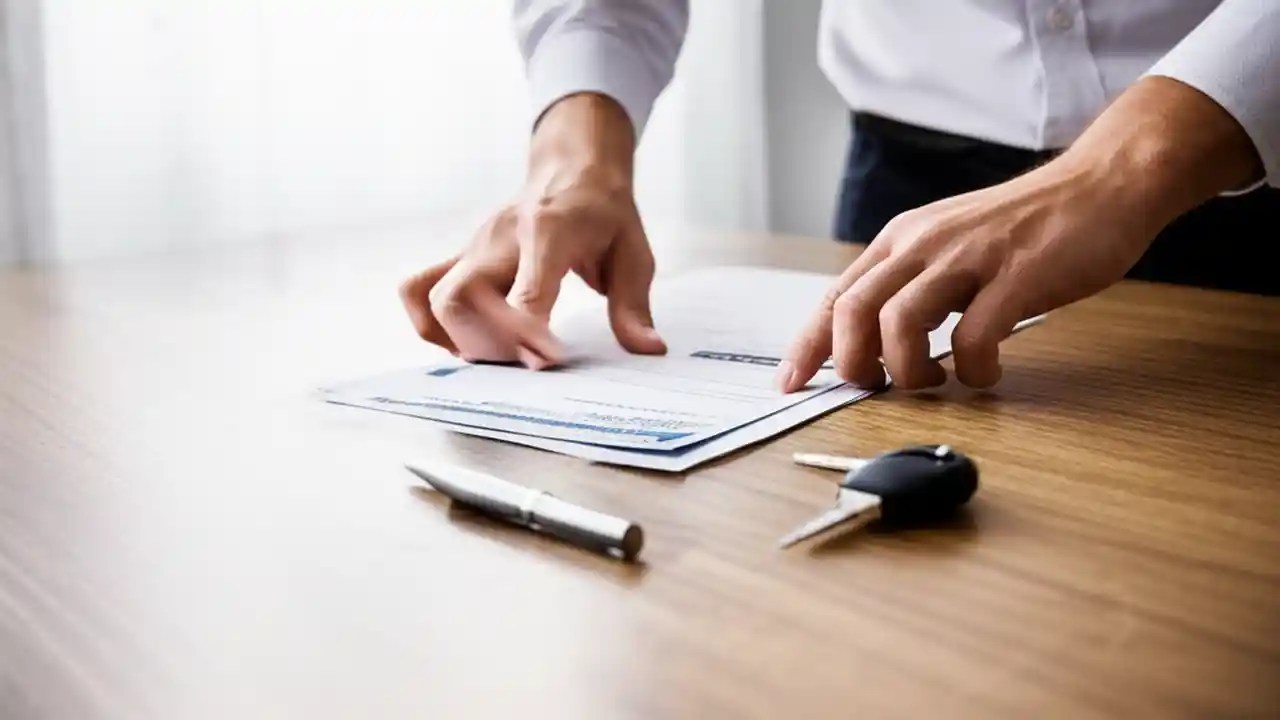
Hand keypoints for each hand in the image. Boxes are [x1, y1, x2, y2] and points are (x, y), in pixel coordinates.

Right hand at [398, 93, 665, 368]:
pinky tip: (469, 341)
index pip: (525, 293)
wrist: (572, 167)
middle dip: (488, 345)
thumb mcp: (634, 253)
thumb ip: (634, 305)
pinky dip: (432, 326)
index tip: (549, 361)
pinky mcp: (459, 257)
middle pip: (461, 298)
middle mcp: (499, 237)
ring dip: (461, 340)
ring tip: (503, 354)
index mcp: (549, 230)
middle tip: (526, 361)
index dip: (529, 336)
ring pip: (434, 299)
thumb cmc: (604, 213)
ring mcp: (472, 247)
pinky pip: (419, 290)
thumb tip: (648, 350)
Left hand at [779, 77, 1263, 392]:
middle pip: (853, 311)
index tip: (790, 382)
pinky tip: (987, 372)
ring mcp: (969, 257)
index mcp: (902, 240)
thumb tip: (873, 341)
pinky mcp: (1016, 275)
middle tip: (874, 387)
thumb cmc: (1026, 227)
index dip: (807, 345)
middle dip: (852, 363)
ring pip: (900, 324)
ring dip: (908, 370)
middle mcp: (924, 244)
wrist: (1101, 183)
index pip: (835, 296)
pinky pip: (973, 337)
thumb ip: (912, 283)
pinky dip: (973, 369)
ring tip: (933, 380)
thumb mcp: (949, 245)